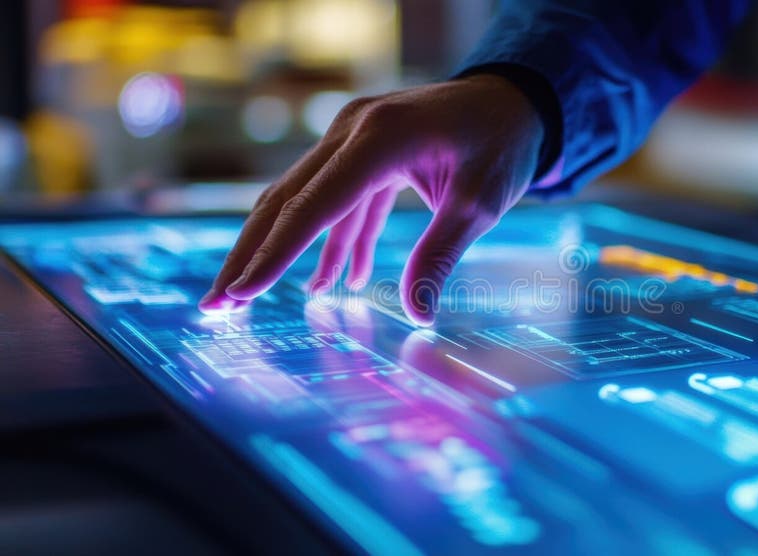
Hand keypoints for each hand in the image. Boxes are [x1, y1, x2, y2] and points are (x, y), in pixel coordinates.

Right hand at [198, 74, 544, 325]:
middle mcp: (353, 130)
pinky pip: (338, 201)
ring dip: (281, 250)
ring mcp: (353, 136)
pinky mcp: (363, 150)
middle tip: (216, 306)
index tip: (240, 295)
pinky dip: (335, 240)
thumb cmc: (503, 144)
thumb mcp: (480, 202)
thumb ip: (441, 255)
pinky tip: (335, 281)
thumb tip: (418, 316)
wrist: (514, 99)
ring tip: (251, 299)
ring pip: (302, 200)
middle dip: (250, 256)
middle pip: (286, 200)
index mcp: (379, 138)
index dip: (273, 255)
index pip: (312, 205)